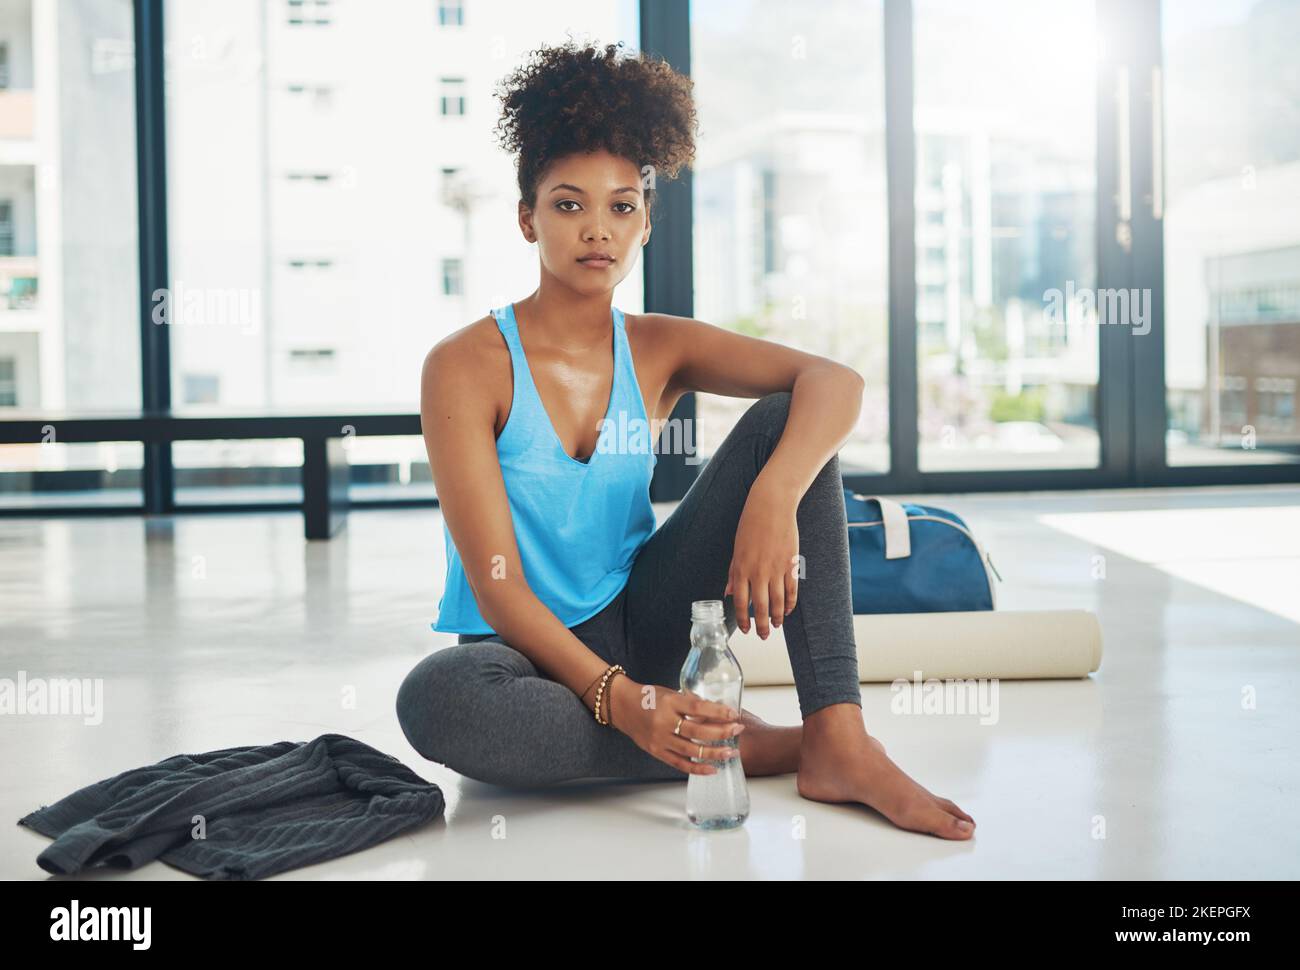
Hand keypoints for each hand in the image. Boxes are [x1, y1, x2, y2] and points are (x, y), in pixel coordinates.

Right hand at [603, 677, 744, 775]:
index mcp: (669, 702)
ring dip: (714, 753)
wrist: (621, 706)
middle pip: (698, 731)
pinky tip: (712, 769)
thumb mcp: (670, 693)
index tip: (734, 714)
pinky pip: (679, 763)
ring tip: (730, 752)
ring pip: (692, 750)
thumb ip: (690, 703)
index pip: (698, 707)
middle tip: (737, 731)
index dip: (718, 711)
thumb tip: (716, 711)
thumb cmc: (647, 697)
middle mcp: (664, 721)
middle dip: (721, 732)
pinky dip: (697, 768)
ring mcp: (659, 739)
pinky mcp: (656, 751)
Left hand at [725, 481, 799, 637]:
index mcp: (741, 569)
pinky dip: (790, 603)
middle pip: (761, 607)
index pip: (741, 602)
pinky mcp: (791, 564)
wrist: (772, 506)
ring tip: (776, 626)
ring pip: (778, 602)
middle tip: (763, 636)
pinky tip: (788, 610)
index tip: (745, 629)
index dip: (743, 619)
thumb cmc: (751, 525)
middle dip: (762, 625)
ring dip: (778, 618)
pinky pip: (792, 590)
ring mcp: (776, 569)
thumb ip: (733, 573)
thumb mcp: (737, 549)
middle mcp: (758, 572)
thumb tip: (729, 593)